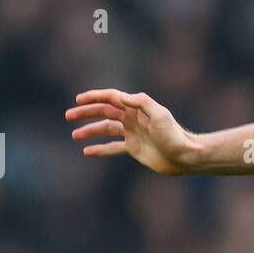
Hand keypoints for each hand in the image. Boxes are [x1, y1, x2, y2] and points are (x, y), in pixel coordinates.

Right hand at [66, 89, 195, 174]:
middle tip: (68, 116)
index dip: (95, 97)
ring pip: (106, 129)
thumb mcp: (159, 115)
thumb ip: (140, 102)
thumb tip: (119, 96)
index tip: (78, 99)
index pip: (112, 98)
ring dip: (90, 131)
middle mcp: (133, 119)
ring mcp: (132, 133)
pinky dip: (100, 149)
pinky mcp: (134, 148)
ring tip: (74, 135)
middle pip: (105, 112)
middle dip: (87, 112)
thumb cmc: (174, 134)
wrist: (184, 156)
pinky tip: (87, 151)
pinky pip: (113, 147)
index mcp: (137, 108)